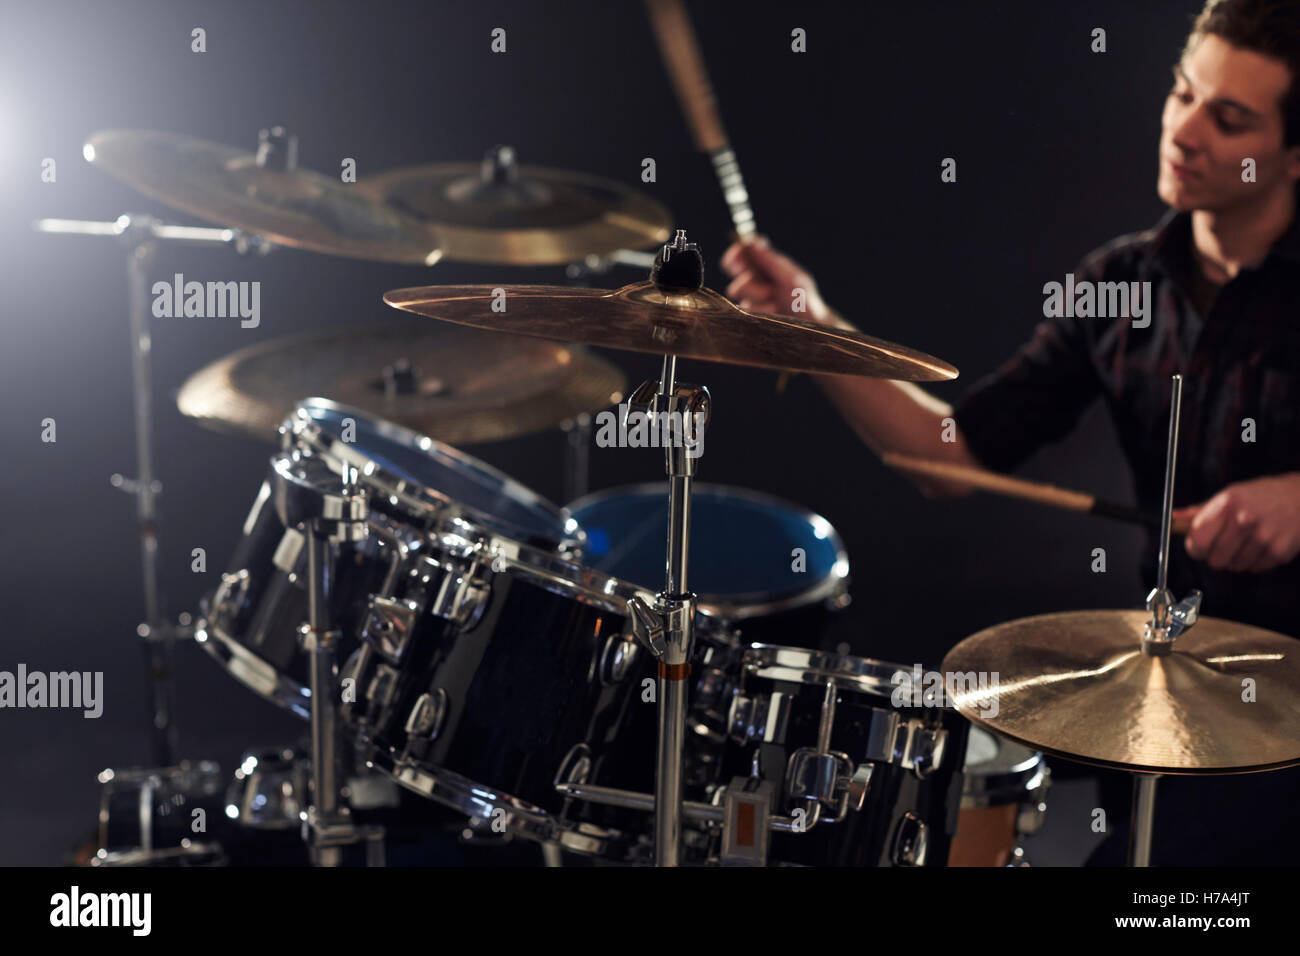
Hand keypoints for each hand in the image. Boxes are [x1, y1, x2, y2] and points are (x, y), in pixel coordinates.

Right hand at [720, 236, 831, 323]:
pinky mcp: (748, 310)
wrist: (807, 326)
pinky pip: (744, 306)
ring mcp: (749, 293)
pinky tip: (774, 312)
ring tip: (775, 302)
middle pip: (734, 267)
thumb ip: (770, 261)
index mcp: (765, 261)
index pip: (743, 249)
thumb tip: (751, 241)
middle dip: (748, 279)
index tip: (739, 258)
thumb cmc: (803, 298)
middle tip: (767, 288)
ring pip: (736, 288)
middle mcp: (755, 274)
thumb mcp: (790, 277)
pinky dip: (760, 309)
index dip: (737, 251)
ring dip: (756, 295)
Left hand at [1172, 474, 1299, 572]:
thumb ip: (1200, 511)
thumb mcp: (1230, 494)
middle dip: (1215, 555)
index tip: (1197, 547)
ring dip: (1236, 558)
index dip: (1194, 548)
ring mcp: (1263, 537)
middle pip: (1214, 559)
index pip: (1197, 540)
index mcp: (1228, 503)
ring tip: (1246, 541)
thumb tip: (1174, 519)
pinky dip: (1254, 561)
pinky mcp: (1279, 551)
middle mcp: (1245, 520)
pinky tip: (1260, 545)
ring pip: (1233, 566)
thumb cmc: (1264, 495)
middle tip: (1224, 544)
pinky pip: (1254, 568)